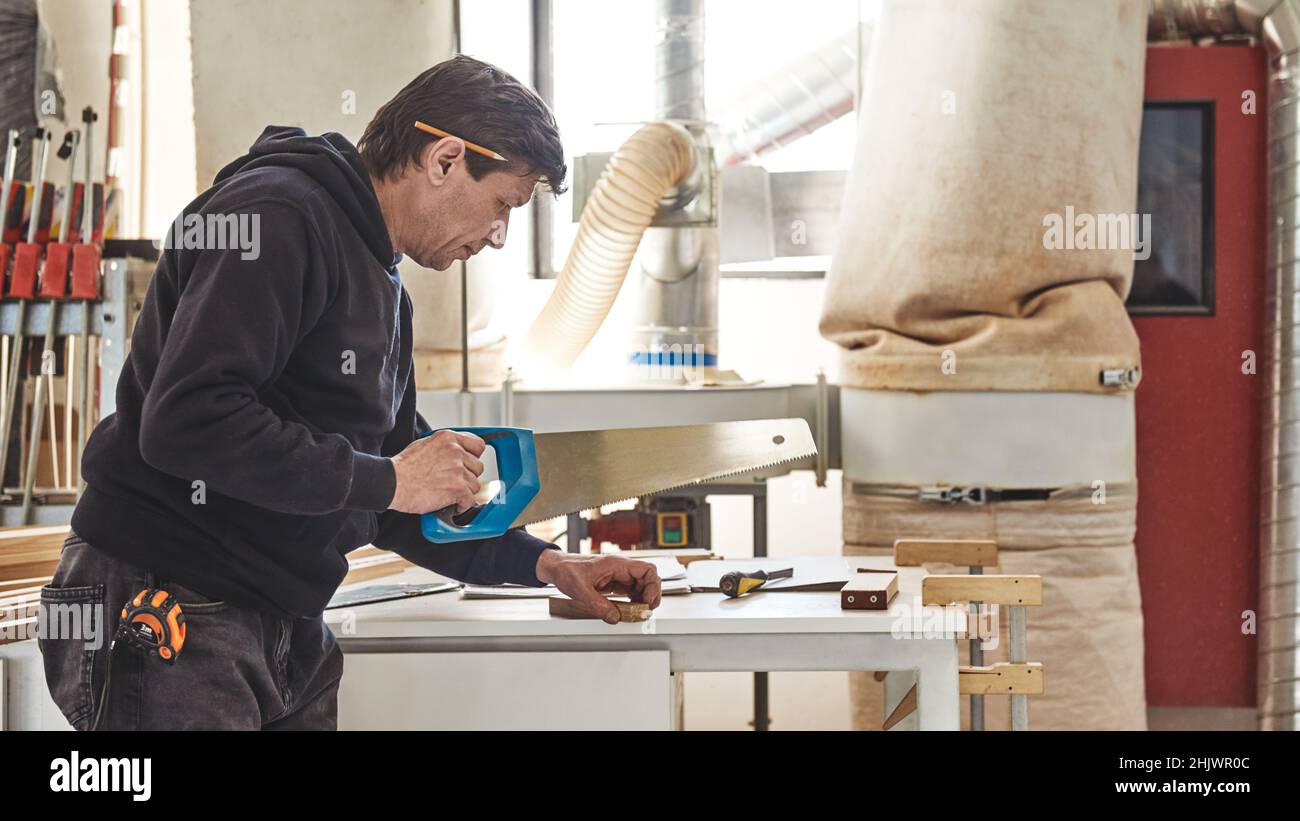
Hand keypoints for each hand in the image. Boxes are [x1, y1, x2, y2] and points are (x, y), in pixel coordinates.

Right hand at [388, 430, 485, 513]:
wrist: (392, 483)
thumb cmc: (404, 467)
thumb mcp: (424, 444)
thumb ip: (445, 446)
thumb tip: (458, 452)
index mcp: (449, 438)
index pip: (478, 445)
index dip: (474, 457)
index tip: (470, 464)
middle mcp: (456, 452)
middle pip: (478, 467)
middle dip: (468, 476)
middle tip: (455, 481)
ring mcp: (458, 470)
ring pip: (475, 484)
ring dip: (465, 491)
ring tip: (450, 493)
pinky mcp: (457, 488)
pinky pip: (470, 499)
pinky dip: (463, 505)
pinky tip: (453, 504)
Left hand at [535, 551, 662, 624]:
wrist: (557, 567)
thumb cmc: (567, 570)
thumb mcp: (581, 591)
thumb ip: (599, 606)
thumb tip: (615, 618)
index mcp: (616, 564)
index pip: (647, 570)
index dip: (652, 586)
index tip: (648, 601)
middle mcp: (620, 568)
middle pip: (647, 578)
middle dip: (651, 594)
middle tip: (646, 609)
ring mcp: (617, 574)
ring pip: (640, 584)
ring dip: (642, 598)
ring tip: (638, 612)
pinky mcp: (613, 581)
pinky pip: (630, 589)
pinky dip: (633, 599)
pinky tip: (630, 608)